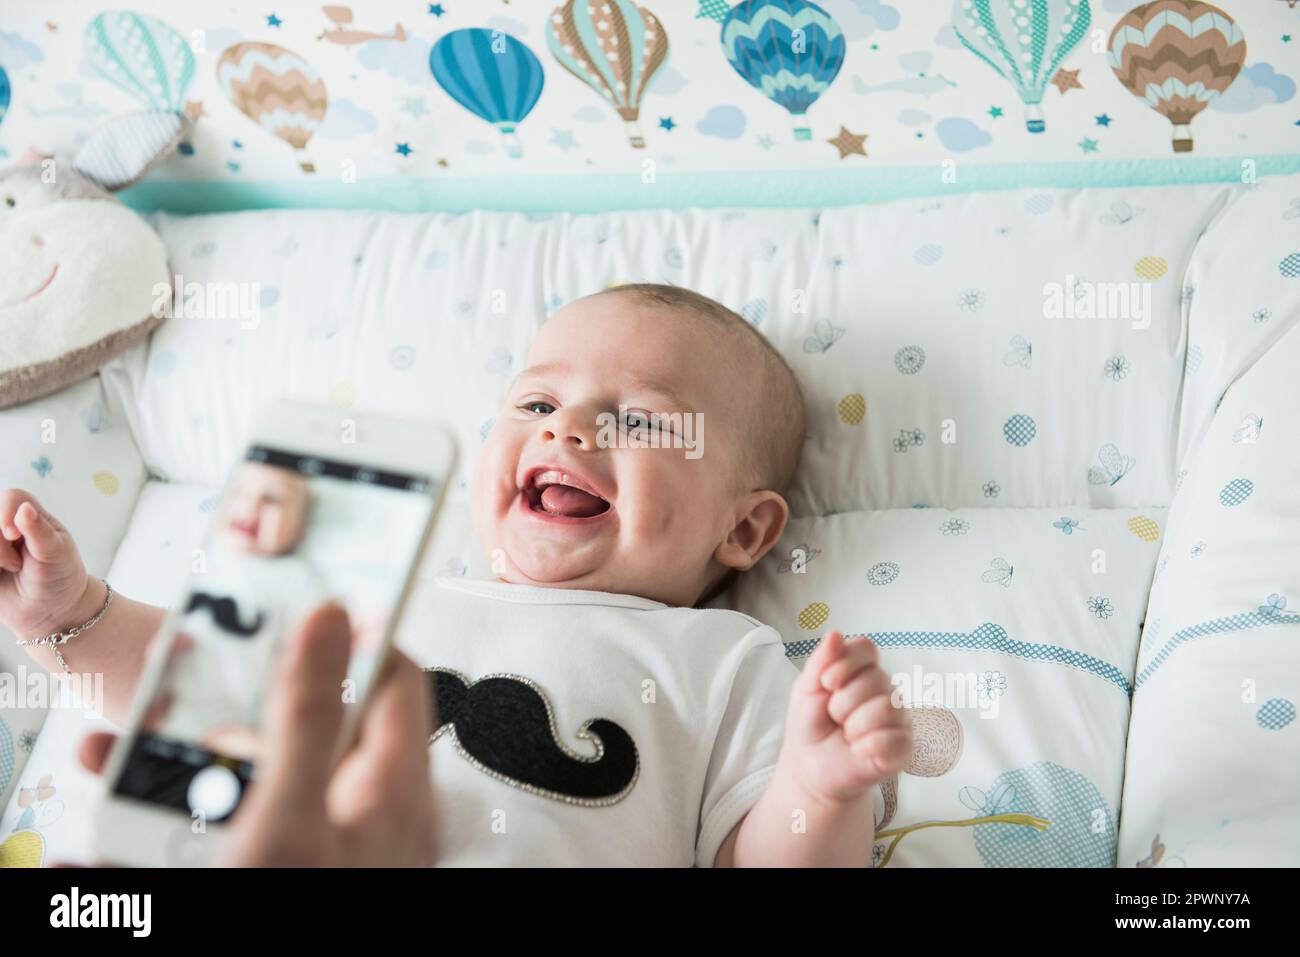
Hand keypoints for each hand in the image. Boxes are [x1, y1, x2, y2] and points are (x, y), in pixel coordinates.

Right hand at [0, 489, 90, 638]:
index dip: (6, 513)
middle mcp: (4, 523)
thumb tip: (24, 508)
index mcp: (28, 513)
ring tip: (11, 570)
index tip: (14, 535)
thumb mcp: (56, 554)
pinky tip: (0, 577)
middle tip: (17, 565)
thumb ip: (39, 531)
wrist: (50, 611)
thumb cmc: (59, 577)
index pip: (10, 498)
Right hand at [77, 603, 438, 866]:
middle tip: (176, 697)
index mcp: (392, 784)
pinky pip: (245, 827)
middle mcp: (370, 812)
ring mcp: (328, 846)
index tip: (292, 610)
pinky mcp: (288, 870)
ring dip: (193, 763)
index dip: (350, 635)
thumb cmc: (298, 906)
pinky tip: (130, 830)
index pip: (394, 676)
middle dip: (237, 705)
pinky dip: (192, 817)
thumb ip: (307, 713)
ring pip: (264, 777)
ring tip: (119, 761)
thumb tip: (332, 615)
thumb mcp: (288, 813)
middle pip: (311, 724)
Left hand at [783, 630, 912, 804]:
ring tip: (846, 736)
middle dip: (843, 703)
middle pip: (876, 678)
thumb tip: (835, 633)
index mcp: (862, 671)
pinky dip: (868, 746)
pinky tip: (858, 751)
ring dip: (854, 726)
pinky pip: (895, 738)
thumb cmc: (810, 726)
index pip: (867, 648)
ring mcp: (898, 717)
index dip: (845, 663)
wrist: (812, 768)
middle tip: (834, 719)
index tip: (826, 683)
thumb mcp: (805, 690)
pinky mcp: (904, 745)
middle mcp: (885, 689)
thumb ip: (820, 661)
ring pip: (886, 707)